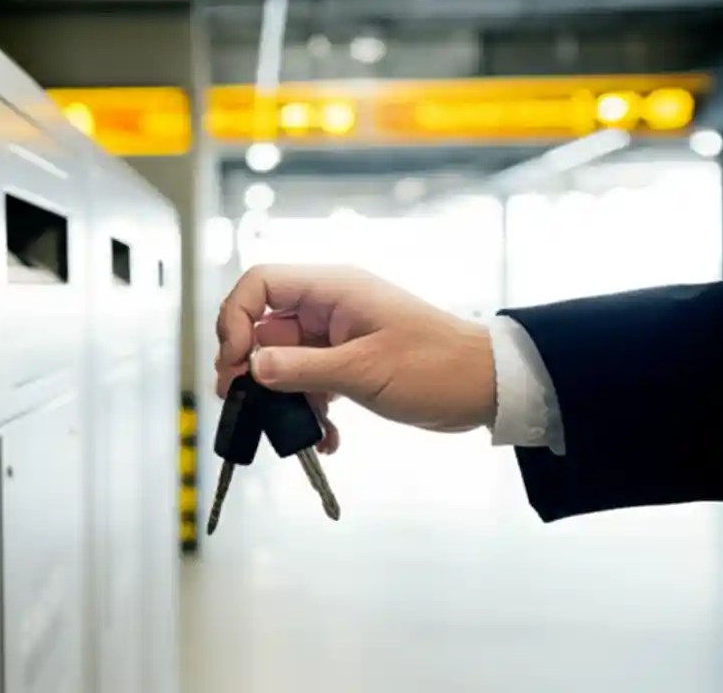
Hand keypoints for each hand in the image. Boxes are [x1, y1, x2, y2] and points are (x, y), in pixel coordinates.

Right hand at [215, 264, 495, 434]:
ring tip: (289, 428)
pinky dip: (310, 408)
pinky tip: (326, 438)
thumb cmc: (437, 367)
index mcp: (333, 289)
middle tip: (241, 400)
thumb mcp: (363, 370)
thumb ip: (301, 369)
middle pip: (264, 326)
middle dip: (249, 367)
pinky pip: (310, 381)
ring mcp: (338, 336)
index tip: (235, 361)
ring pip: (284, 360)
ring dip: (282, 396)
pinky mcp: (348, 363)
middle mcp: (330, 307)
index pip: (260, 284)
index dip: (236, 318)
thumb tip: (250, 368)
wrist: (487, 387)